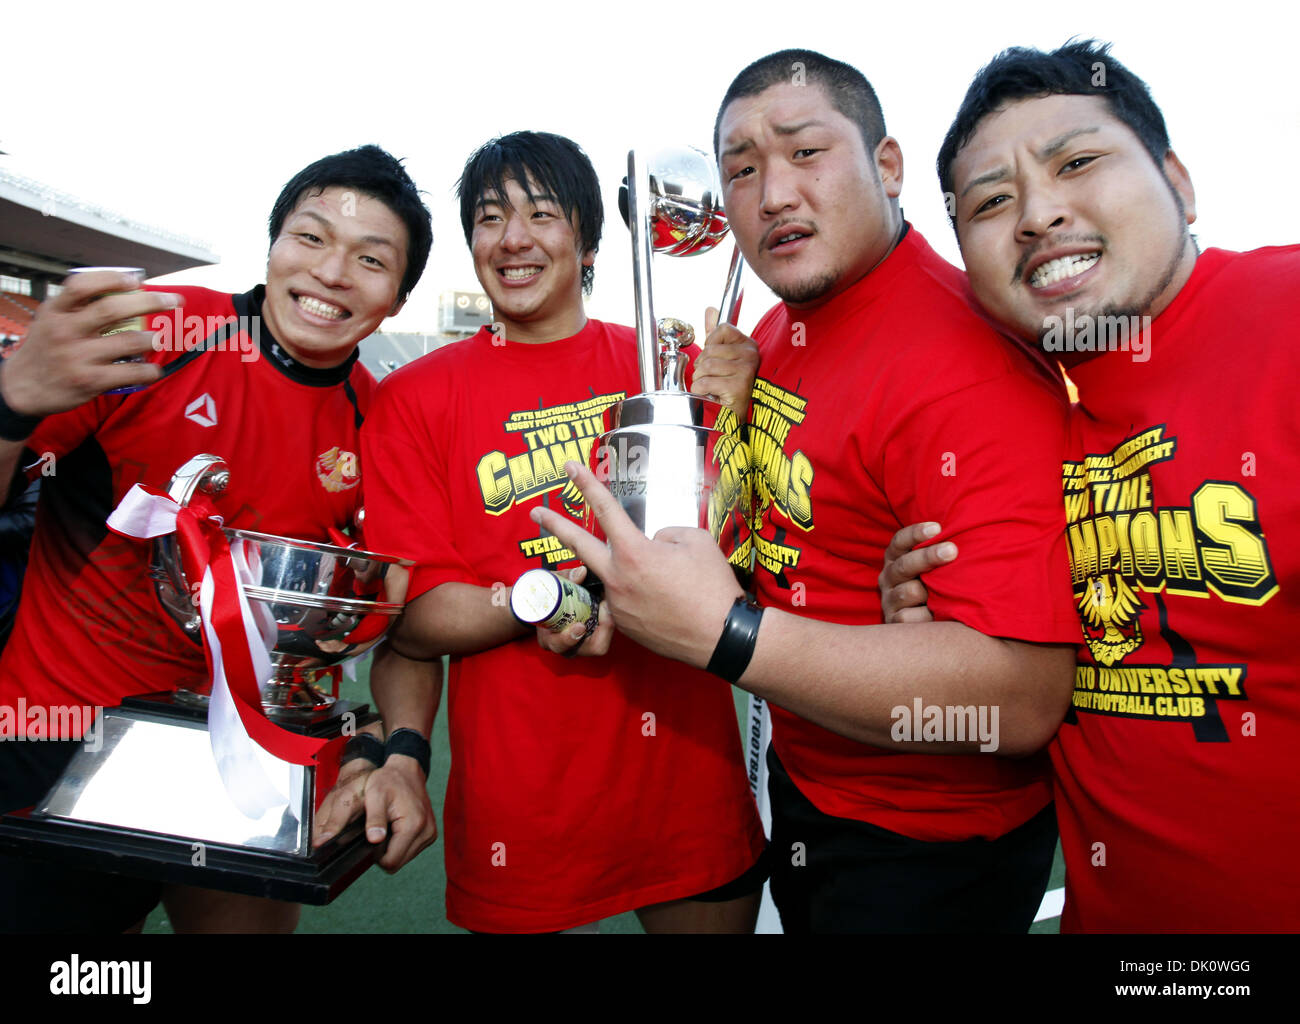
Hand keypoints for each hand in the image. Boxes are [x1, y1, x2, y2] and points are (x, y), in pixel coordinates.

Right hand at [0, 271, 178, 416]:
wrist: (22, 388)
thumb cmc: (46, 348)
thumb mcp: (51, 320)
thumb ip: (78, 306)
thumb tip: (125, 291)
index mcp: (56, 310)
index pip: (82, 285)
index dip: (112, 279)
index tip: (136, 280)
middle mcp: (65, 330)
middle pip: (112, 309)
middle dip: (150, 302)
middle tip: (173, 301)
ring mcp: (78, 356)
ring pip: (129, 341)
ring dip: (154, 339)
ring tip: (159, 339)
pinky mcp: (90, 381)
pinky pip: (131, 373)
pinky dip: (150, 371)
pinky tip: (153, 370)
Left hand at [313, 750, 437, 872]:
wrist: (406, 771)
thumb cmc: (388, 781)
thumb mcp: (375, 796)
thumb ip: (374, 819)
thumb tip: (373, 840)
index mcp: (414, 826)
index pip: (390, 862)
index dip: (375, 855)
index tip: (372, 836)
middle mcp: (427, 833)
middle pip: (397, 863)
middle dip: (384, 852)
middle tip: (378, 829)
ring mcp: (430, 834)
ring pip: (404, 858)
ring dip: (392, 847)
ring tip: (388, 825)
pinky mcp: (430, 834)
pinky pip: (410, 851)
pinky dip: (400, 843)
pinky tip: (397, 826)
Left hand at [530, 462, 741, 667]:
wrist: (721, 637)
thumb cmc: (713, 586)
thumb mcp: (696, 541)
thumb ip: (666, 534)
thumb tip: (653, 543)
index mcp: (634, 552)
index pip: (605, 508)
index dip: (586, 483)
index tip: (569, 467)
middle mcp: (617, 578)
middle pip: (578, 545)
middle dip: (555, 525)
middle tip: (536, 512)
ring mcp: (617, 605)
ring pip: (612, 575)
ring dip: (625, 570)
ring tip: (662, 579)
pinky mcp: (625, 626)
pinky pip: (625, 599)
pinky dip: (640, 593)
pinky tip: (665, 601)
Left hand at [689, 306, 758, 424]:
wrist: (733, 419)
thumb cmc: (727, 388)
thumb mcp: (722, 357)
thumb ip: (716, 334)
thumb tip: (710, 309)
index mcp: (748, 345)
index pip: (722, 328)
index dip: (710, 344)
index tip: (714, 359)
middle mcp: (751, 355)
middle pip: (710, 349)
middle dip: (702, 366)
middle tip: (712, 379)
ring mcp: (746, 370)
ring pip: (706, 365)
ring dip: (701, 380)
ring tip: (712, 388)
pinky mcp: (738, 387)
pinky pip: (704, 382)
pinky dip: (701, 391)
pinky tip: (712, 396)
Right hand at [878, 522, 956, 622]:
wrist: (931, 624)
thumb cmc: (938, 586)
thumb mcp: (936, 567)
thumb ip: (942, 551)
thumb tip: (968, 531)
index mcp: (896, 558)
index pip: (900, 541)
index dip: (915, 534)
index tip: (937, 527)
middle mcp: (889, 577)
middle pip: (904, 565)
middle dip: (928, 556)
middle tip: (952, 550)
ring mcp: (889, 599)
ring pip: (909, 591)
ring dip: (929, 591)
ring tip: (947, 594)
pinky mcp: (894, 621)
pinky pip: (908, 617)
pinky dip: (926, 616)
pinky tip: (939, 615)